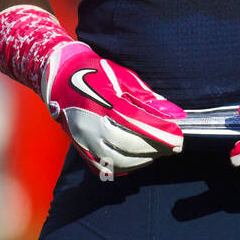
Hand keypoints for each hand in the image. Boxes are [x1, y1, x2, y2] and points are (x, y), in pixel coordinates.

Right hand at [41, 41, 185, 177]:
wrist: (60, 78)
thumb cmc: (96, 73)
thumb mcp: (124, 77)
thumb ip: (148, 98)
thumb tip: (174, 115)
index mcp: (102, 102)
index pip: (138, 123)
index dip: (161, 133)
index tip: (179, 138)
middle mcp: (90, 124)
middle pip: (130, 144)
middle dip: (156, 147)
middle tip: (174, 146)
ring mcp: (83, 139)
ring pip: (119, 159)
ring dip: (143, 159)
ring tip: (159, 151)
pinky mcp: (80, 149)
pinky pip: (106, 166)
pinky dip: (126, 166)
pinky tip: (140, 158)